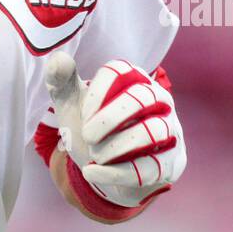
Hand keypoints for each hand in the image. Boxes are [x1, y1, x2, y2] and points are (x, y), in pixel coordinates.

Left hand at [45, 53, 185, 207]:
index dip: (96, 94)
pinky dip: (115, 172)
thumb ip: (61, 81)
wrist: (104, 170)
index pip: (119, 71)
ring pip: (152, 131)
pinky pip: (151, 167)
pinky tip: (91, 173)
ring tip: (95, 156)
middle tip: (87, 136)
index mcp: (134, 79)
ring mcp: (171, 130)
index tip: (82, 115)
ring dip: (114, 147)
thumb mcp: (71, 105)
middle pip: (142, 97)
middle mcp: (159, 99)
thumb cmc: (91, 129)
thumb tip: (59, 58)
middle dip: (108, 120)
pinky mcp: (173, 162)